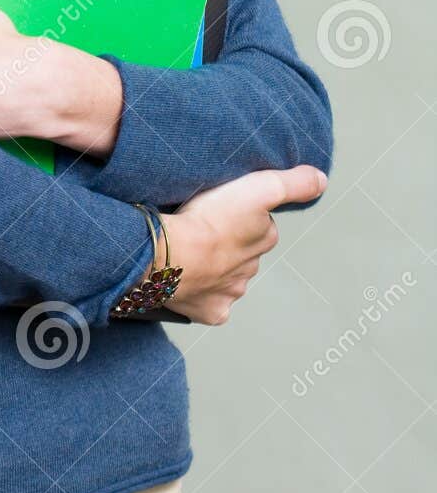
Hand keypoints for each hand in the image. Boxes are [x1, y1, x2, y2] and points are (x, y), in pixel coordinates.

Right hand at [158, 164, 327, 325]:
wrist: (172, 256)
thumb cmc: (210, 220)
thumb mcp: (259, 187)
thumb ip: (293, 183)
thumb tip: (321, 181)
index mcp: (263, 239)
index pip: (260, 225)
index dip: (241, 215)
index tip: (223, 208)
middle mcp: (252, 270)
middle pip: (242, 253)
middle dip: (228, 244)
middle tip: (203, 230)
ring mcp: (232, 293)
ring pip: (225, 279)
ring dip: (213, 268)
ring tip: (190, 252)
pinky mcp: (211, 311)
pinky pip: (208, 303)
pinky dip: (199, 293)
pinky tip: (187, 278)